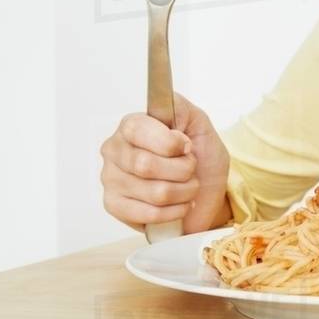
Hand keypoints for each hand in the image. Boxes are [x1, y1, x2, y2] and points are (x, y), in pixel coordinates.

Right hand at [99, 92, 231, 234]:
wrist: (208, 191)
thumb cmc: (201, 156)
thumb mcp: (199, 124)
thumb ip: (180, 107)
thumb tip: (162, 104)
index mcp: (131, 125)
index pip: (137, 130)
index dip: (169, 143)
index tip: (186, 146)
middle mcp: (114, 150)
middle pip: (145, 165)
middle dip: (182, 170)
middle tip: (189, 169)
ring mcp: (111, 179)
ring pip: (154, 192)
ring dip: (184, 192)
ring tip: (186, 187)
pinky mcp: (114, 206)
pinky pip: (149, 214)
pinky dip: (174, 211)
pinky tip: (177, 205)